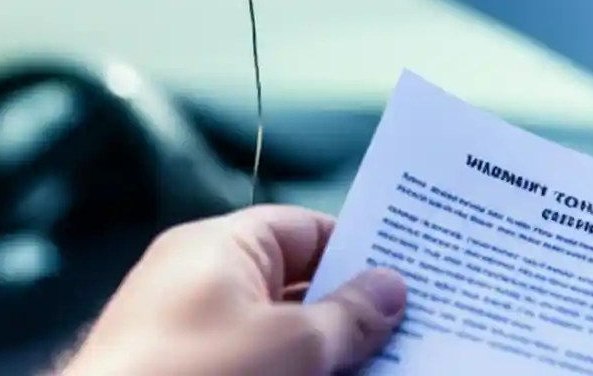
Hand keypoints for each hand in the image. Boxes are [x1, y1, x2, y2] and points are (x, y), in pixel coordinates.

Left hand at [61, 205, 405, 375]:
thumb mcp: (293, 346)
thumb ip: (349, 317)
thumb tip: (390, 290)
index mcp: (217, 248)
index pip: (305, 230)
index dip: (359, 252)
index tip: (406, 278)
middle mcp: (199, 285)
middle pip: (297, 288)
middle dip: (350, 313)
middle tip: (406, 331)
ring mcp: (189, 337)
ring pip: (279, 336)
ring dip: (325, 352)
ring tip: (381, 365)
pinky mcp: (185, 373)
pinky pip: (256, 364)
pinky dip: (293, 372)